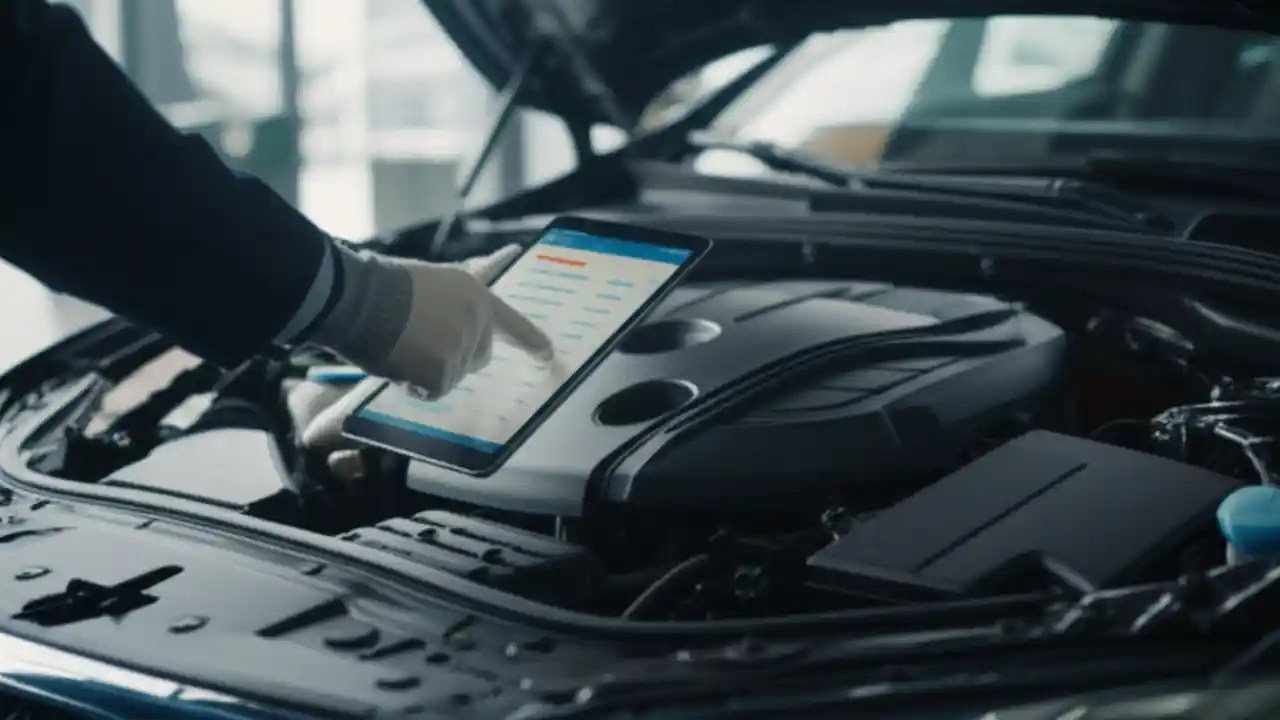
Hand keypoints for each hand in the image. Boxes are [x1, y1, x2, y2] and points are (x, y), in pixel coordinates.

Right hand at [313, 243, 551, 397]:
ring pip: (452, 375)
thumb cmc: (388, 285)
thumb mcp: (436, 277)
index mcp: (476, 295)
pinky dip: (415, 385)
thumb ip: (466, 285)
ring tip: (402, 346)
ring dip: (429, 370)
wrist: (362, 299)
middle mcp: (476, 322)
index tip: (548, 353)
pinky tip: (398, 362)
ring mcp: (461, 348)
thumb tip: (502, 257)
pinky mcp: (443, 373)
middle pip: (479, 357)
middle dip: (455, 358)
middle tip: (420, 343)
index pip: (511, 322)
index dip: (531, 339)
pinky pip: (433, 391)